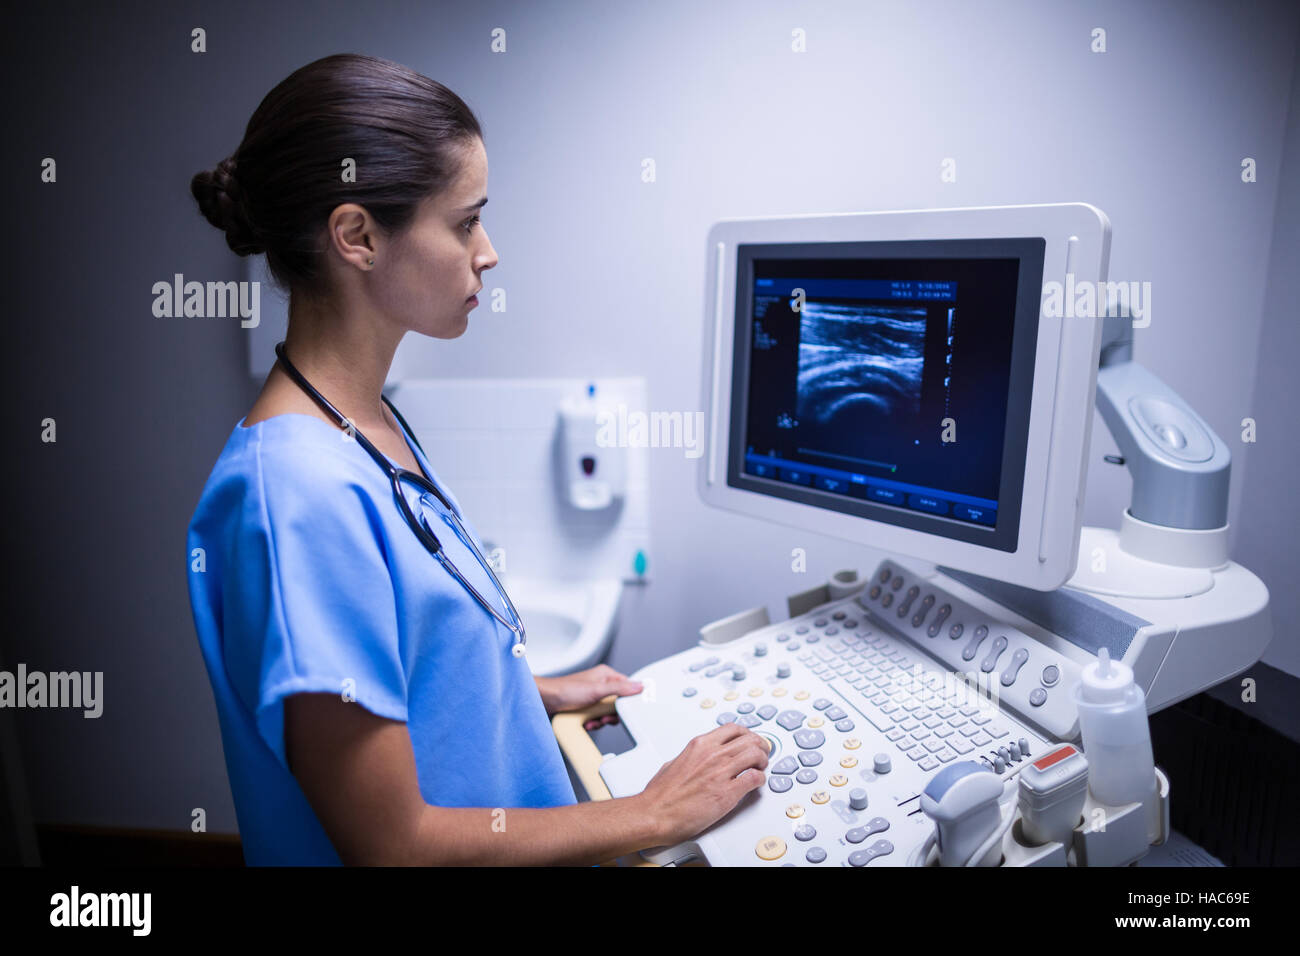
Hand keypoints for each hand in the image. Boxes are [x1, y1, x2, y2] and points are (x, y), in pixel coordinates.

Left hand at [535, 664, 642, 719]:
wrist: (543, 701)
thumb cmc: (564, 690)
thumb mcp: (596, 690)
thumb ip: (619, 688)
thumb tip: (640, 686)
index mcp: (606, 676)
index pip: (627, 688)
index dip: (627, 701)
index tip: (624, 710)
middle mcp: (600, 686)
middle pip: (617, 704)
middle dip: (611, 714)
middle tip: (604, 717)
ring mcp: (592, 698)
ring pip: (607, 714)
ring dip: (601, 721)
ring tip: (592, 721)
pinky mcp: (585, 709)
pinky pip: (596, 719)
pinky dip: (593, 723)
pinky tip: (586, 724)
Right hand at [637, 724, 767, 845]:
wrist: (655, 813)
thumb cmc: (660, 794)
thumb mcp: (674, 763)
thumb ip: (690, 757)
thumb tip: (696, 759)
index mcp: (700, 745)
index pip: (733, 729)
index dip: (747, 735)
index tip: (751, 741)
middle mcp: (712, 755)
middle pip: (750, 739)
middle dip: (760, 746)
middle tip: (762, 754)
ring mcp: (721, 772)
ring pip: (756, 755)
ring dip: (763, 761)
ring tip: (761, 768)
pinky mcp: (727, 793)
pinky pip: (755, 778)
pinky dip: (760, 780)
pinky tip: (756, 783)